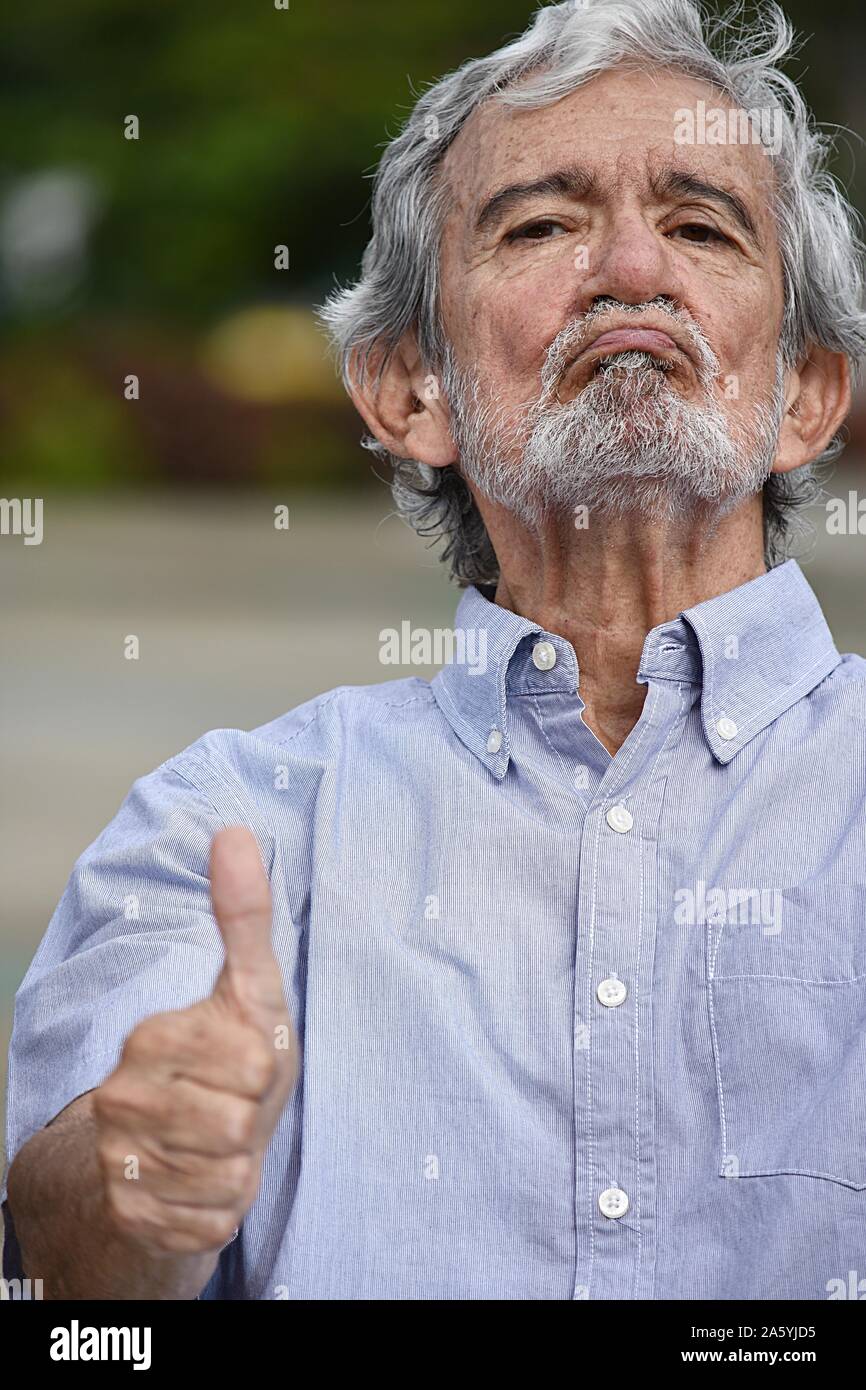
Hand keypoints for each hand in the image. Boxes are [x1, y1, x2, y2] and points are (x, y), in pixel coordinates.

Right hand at [92, 827, 299, 1255]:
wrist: (175, 1153)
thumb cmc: (230, 1063)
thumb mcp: (251, 989)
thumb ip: (244, 915)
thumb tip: (235, 829)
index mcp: (150, 1037)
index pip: (254, 1064)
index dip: (267, 1070)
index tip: (245, 1064)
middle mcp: (120, 1098)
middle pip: (239, 1123)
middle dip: (253, 1122)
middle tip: (234, 1109)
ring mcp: (119, 1161)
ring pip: (225, 1175)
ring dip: (238, 1166)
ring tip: (219, 1145)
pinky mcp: (131, 1216)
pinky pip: (212, 1220)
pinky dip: (221, 1208)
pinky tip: (201, 1184)